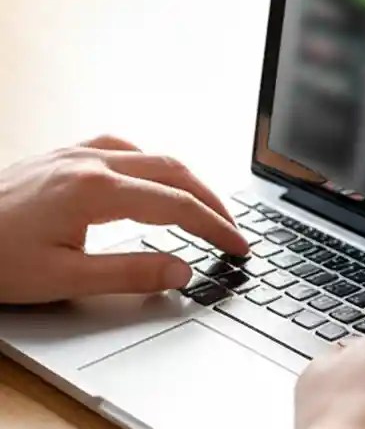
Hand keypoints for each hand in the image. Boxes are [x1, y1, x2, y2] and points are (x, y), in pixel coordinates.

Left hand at [0, 135, 247, 302]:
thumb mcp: (63, 280)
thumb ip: (131, 274)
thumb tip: (182, 272)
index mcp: (95, 190)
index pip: (178, 206)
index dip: (216, 228)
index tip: (240, 248)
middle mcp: (89, 162)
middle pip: (175, 170)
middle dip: (213, 201)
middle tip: (234, 231)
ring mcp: (73, 154)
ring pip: (152, 154)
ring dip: (187, 180)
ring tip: (205, 208)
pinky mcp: (59, 156)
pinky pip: (122, 148)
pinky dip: (152, 165)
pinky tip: (152, 181)